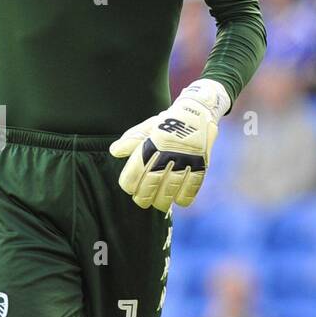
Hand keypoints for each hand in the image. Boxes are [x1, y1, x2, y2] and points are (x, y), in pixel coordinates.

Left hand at [109, 80, 229, 211]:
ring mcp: (186, 158)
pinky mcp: (201, 163)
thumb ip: (131, 141)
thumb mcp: (147, 127)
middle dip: (144, 196)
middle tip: (141, 201)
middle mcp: (168, 151)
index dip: (130, 182)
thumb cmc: (167, 123)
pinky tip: (178, 201)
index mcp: (152, 142)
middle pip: (153, 181)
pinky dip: (185, 197)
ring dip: (163, 200)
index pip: (136, 169)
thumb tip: (114, 151)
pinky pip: (193, 186)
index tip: (129, 188)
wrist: (197, 111)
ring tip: (159, 205)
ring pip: (172, 187)